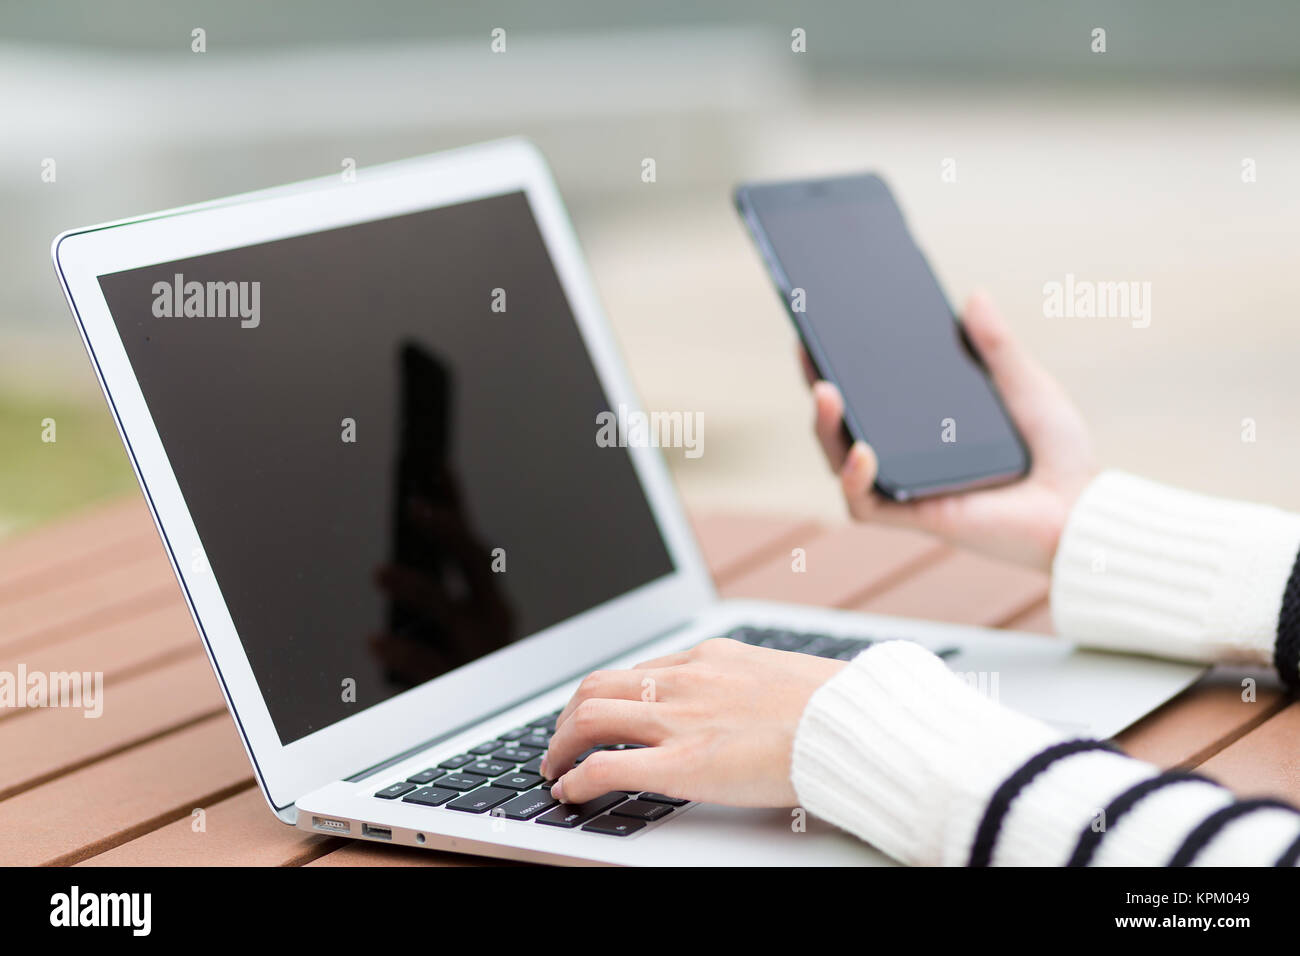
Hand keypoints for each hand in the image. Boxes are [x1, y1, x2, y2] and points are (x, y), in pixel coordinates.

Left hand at [540, 638, 844, 805]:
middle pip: (599, 686)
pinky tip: (569, 792)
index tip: (601, 715)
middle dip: (570, 716)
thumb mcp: (786, 680)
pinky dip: (576, 779)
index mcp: (712, 658)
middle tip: (563, 743)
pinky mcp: (681, 765)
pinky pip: (606, 766)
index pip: (639, 670)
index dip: (608, 696)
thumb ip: (754, 689)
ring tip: (555, 768)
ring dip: (560, 744)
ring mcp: (679, 719)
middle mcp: (685, 680)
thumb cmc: (837, 708)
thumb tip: (756, 706)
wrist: (856, 726)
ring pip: (589, 716)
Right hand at [804, 290, 1095, 569]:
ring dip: (826, 427)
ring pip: (839, 460)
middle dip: (819, 386)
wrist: (1083, 507)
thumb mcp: (1026, 383)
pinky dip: (854, 477)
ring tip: (827, 391)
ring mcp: (906, 486)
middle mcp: (907, 454)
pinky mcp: (914, 515)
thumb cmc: (1059, 453)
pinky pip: (863, 502)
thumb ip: (997, 346)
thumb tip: (974, 296)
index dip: (837, 362)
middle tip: (810, 349)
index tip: (818, 327)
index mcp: (925, 423)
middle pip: (843, 423)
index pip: (868, 391)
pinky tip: (863, 450)